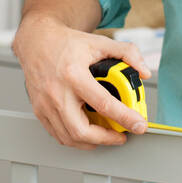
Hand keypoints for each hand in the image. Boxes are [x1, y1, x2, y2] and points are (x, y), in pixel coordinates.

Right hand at [11, 14, 152, 149]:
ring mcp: (45, 104)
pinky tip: (87, 131)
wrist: (37, 41)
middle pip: (82, 131)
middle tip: (120, 136)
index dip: (125, 118)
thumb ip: (127, 53)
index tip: (138, 125)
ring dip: (91, 142)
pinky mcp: (39, 111)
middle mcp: (57, 92)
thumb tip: (144, 72)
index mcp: (74, 75)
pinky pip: (58, 134)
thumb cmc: (66, 42)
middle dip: (106, 139)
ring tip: (106, 134)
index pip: (104, 103)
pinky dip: (75, 139)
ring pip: (69, 138)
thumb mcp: (100, 42)